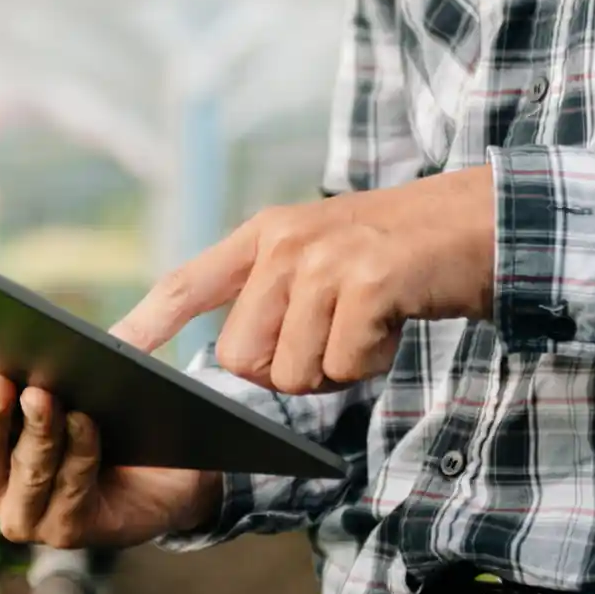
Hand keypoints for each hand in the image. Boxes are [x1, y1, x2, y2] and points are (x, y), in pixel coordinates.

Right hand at [0, 364, 220, 548]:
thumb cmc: (101, 417)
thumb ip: (54, 358)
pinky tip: (85, 421)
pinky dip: (79, 451)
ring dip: (35, 432)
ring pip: (26, 470)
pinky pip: (71, 488)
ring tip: (42, 396)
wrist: (157, 476)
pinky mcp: (65, 531)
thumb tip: (48, 335)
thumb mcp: (70, 380)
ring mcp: (22, 515)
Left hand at [113, 166, 495, 393]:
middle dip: (286, 370)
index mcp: (264, 236)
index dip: (145, 323)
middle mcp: (285, 244)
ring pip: (292, 370)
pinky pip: (343, 364)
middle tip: (332, 335)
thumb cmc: (398, 257)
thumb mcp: (321, 258)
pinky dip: (372, 360)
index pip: (186, 283)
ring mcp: (325, 260)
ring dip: (334, 367)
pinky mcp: (368, 282)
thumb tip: (232, 363)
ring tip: (365, 323)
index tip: (111, 353)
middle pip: (242, 357)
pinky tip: (391, 324)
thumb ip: (270, 296)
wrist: (483, 223)